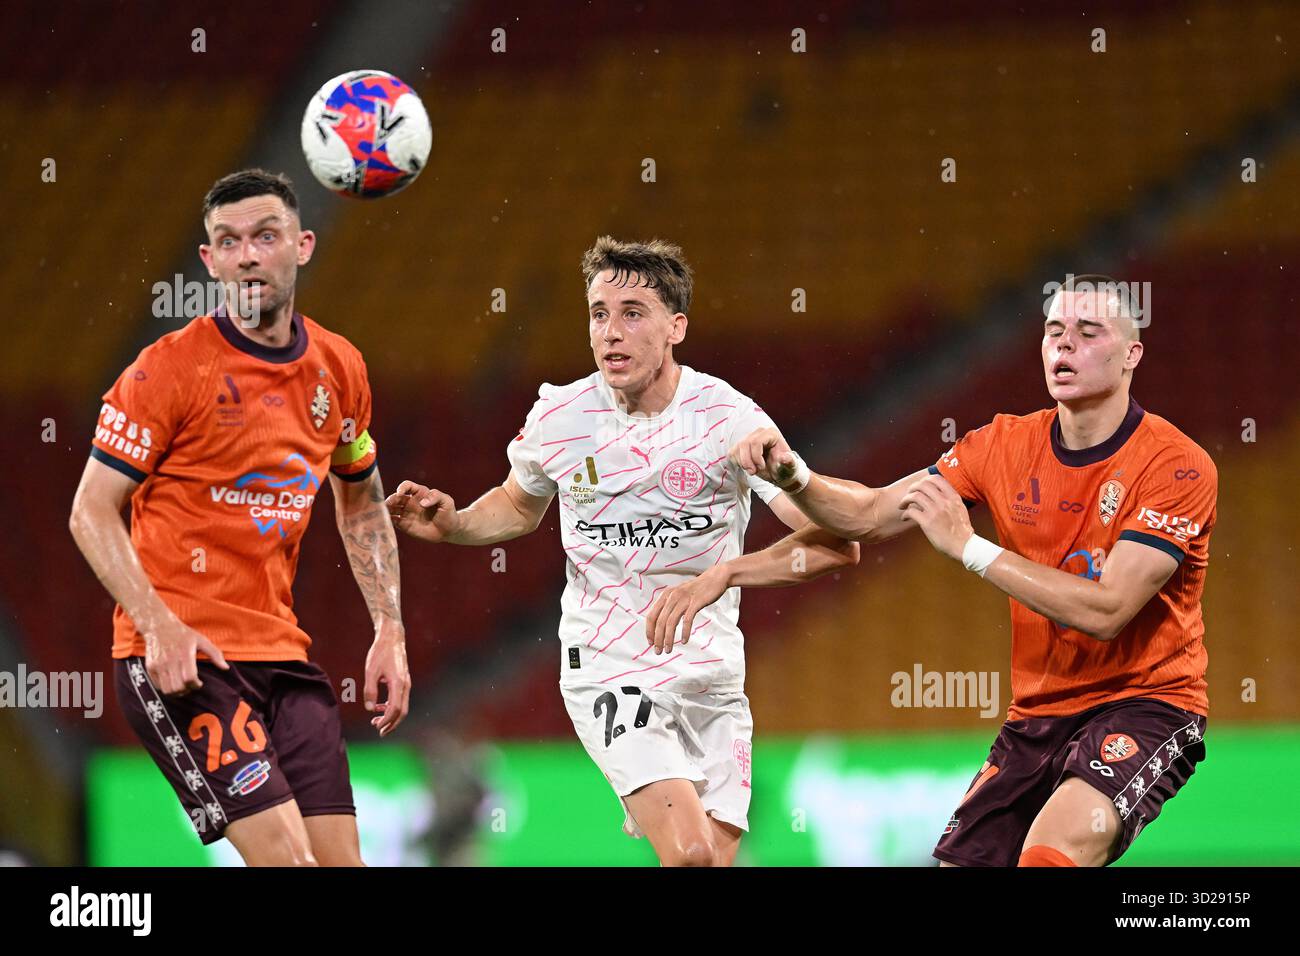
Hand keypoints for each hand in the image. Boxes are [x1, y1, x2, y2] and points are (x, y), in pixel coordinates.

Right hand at [144, 617, 228, 695]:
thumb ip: (215, 654)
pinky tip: (173, 681)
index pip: (189, 678)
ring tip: (182, 686)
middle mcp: (170, 660)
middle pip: (178, 687)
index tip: (199, 683)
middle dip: (187, 690)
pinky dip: (166, 688)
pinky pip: (158, 686)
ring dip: (176, 692)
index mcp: (184, 654)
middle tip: (191, 686)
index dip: (196, 685)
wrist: (159, 626)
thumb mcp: (201, 640)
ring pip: (167, 690)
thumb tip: (225, 668)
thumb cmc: (183, 634)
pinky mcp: (150, 668)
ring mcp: (158, 665)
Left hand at [364, 621, 409, 736]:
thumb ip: (370, 690)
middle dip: (392, 724)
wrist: (392, 638)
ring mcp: (406, 683)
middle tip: (380, 732)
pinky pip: (400, 699)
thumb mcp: (371, 671)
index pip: (395, 709)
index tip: (376, 727)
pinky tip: (379, 706)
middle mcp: (405, 685)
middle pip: (402, 711)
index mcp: (398, 684)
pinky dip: (391, 707)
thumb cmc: (380, 653)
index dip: (386, 721)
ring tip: (376, 722)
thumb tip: (370, 709)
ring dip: (391, 717)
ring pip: (402, 706)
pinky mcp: (404, 681)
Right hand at [385, 481, 460, 542]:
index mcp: (419, 493)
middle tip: (387, 504)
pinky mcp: (404, 525)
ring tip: (383, 513)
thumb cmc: (448, 513)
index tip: (400, 493)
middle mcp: (410, 502)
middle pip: (396, 498)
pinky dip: (387, 521)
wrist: (448, 531)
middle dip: (390, 499)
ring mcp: (406, 513)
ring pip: (392, 509)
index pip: (407, 486)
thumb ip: (436, 497)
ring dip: (386, 510)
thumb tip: (422, 502)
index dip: (402, 487)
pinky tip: (386, 522)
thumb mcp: (447, 501)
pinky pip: (393, 521)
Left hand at [645, 565, 729, 654]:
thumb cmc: (696, 590)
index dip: (649, 631)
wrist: (714, 578)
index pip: (651, 615)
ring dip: (669, 638)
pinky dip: (685, 632)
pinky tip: (684, 641)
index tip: (651, 642)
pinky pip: (687, 620)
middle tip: (659, 651)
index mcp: (665, 595)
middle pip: (660, 621)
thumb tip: (661, 625)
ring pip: (671, 622)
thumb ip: (669, 606)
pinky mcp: (695, 602)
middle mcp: (672, 596)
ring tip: (668, 649)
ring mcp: (683, 599)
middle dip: (658, 639)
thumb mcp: (678, 595)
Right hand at [730, 427, 797, 485]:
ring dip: (742, 463)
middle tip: (753, 472)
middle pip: (744, 444)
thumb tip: (784, 458)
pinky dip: (738, 462)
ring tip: (752, 471)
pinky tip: (747, 467)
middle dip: (747, 461)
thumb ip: (789, 462)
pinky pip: (733, 452)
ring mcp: (749, 438)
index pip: (756, 442)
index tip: (761, 467)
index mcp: (772, 434)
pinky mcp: (741, 446)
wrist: (779, 473)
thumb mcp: (790, 467)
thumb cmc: (784, 469)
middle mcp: (759, 433)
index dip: (756, 456)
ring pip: (737, 448)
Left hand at [898, 474, 972, 560]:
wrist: (964, 546)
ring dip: (905, 500)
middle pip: (923, 485)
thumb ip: (951, 501)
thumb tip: (938, 495)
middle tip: (908, 495)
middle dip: (912, 488)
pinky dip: (905, 513)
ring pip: (915, 496)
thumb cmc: (961, 531)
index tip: (919, 487)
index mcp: (953, 497)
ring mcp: (936, 511)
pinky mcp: (928, 523)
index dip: (924, 480)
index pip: (936, 479)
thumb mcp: (960, 510)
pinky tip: (904, 517)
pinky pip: (911, 511)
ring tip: (902, 506)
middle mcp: (944, 502)